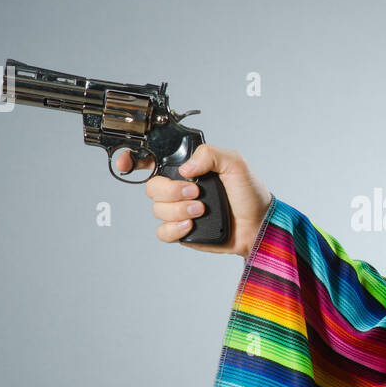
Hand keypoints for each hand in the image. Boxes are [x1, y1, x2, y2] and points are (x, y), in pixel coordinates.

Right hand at [113, 146, 272, 256]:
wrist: (258, 225)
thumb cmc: (249, 193)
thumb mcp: (235, 163)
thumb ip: (210, 154)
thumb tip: (186, 168)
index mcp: (188, 169)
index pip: (153, 161)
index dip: (133, 160)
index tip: (127, 163)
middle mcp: (179, 189)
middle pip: (151, 187)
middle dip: (171, 191)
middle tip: (195, 193)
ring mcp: (179, 211)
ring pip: (157, 210)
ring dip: (178, 209)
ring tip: (202, 209)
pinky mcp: (182, 232)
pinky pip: (162, 232)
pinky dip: (174, 228)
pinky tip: (191, 224)